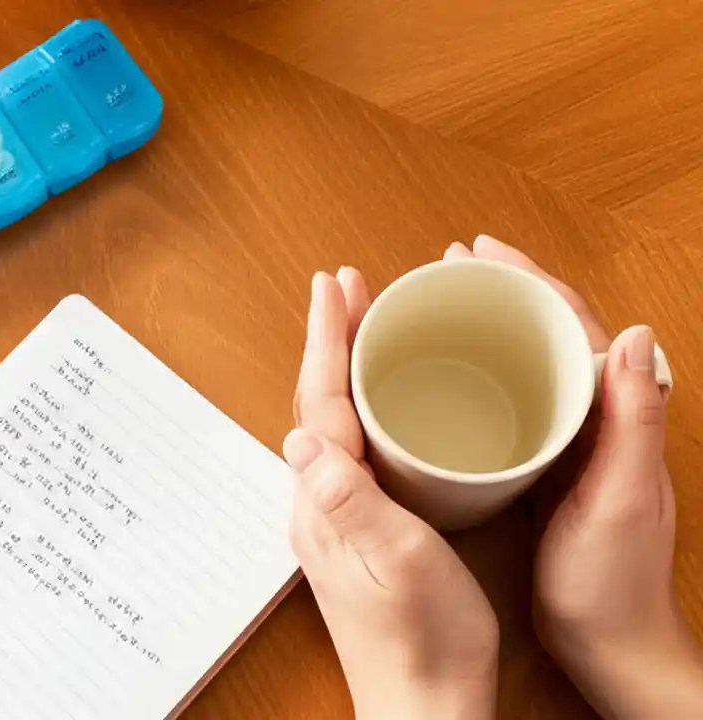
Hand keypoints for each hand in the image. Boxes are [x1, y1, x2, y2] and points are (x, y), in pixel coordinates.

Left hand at [289, 268, 498, 719]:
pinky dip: (358, 406)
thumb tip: (301, 437)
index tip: (334, 285)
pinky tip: (374, 401)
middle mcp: (320, 501)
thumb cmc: (423, 638)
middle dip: (329, 338)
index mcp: (328, 499)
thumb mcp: (397, 561)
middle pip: (319, 401)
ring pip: (333, 421)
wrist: (425, 701)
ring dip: (340, 366)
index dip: (328, 338)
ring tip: (356, 321)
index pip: (322, 400)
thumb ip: (350, 498)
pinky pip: (350, 448)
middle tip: (345, 285)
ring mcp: (335, 515)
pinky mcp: (357, 528)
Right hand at [446, 235, 702, 718]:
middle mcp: (596, 418)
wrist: (609, 643)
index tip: (480, 253)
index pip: (577, 324)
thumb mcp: (624, 498)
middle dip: (503, 291)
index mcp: (618, 415)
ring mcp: (568, 442)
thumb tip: (634, 332)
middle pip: (550, 332)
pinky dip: (483, 376)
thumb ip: (632, 420)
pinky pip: (514, 402)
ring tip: (445, 303)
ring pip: (530, 363)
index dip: (530, 280)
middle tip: (451, 266)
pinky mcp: (543, 467)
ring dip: (491, 326)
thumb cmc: (615, 581)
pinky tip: (449, 377)